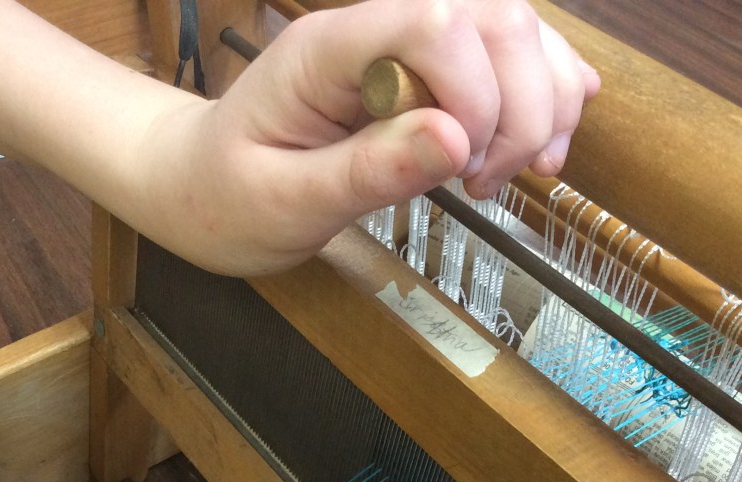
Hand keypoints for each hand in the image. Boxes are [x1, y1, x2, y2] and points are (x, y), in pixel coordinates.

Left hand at [133, 0, 599, 273]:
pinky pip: (505, 60)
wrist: (200, 187)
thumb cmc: (226, 196)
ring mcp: (403, 47)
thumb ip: (365, 171)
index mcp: (326, 50)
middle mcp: (373, 31)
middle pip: (494, 16)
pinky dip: (541, 97)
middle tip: (487, 181)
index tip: (465, 166)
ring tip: (511, 174)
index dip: (476, 90)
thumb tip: (454, 140)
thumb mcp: (283, 202)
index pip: (433, 22)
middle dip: (520, 103)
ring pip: (514, 29)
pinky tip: (542, 144)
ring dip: (541, 102)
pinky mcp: (425, 75)